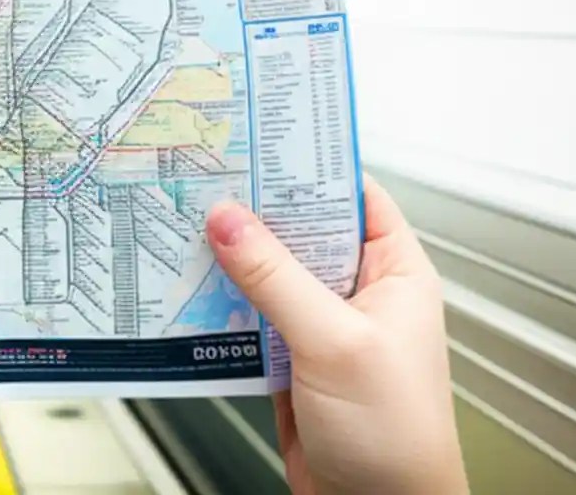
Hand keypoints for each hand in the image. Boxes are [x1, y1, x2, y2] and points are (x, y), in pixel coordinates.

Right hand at [206, 176, 467, 494]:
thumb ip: (277, 278)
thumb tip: (227, 220)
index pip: (351, 195)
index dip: (307, 165)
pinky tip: (185, 291)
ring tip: (181, 228)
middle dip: (251, 211)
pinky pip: (246, 317)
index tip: (256, 141)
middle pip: (297, 231)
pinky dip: (216, 305)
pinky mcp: (287, 358)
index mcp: (393, 273)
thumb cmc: (394, 435)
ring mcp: (319, 326)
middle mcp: (356, 292)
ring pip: (265, 274)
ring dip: (227, 260)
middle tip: (201, 180)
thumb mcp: (335, 342)